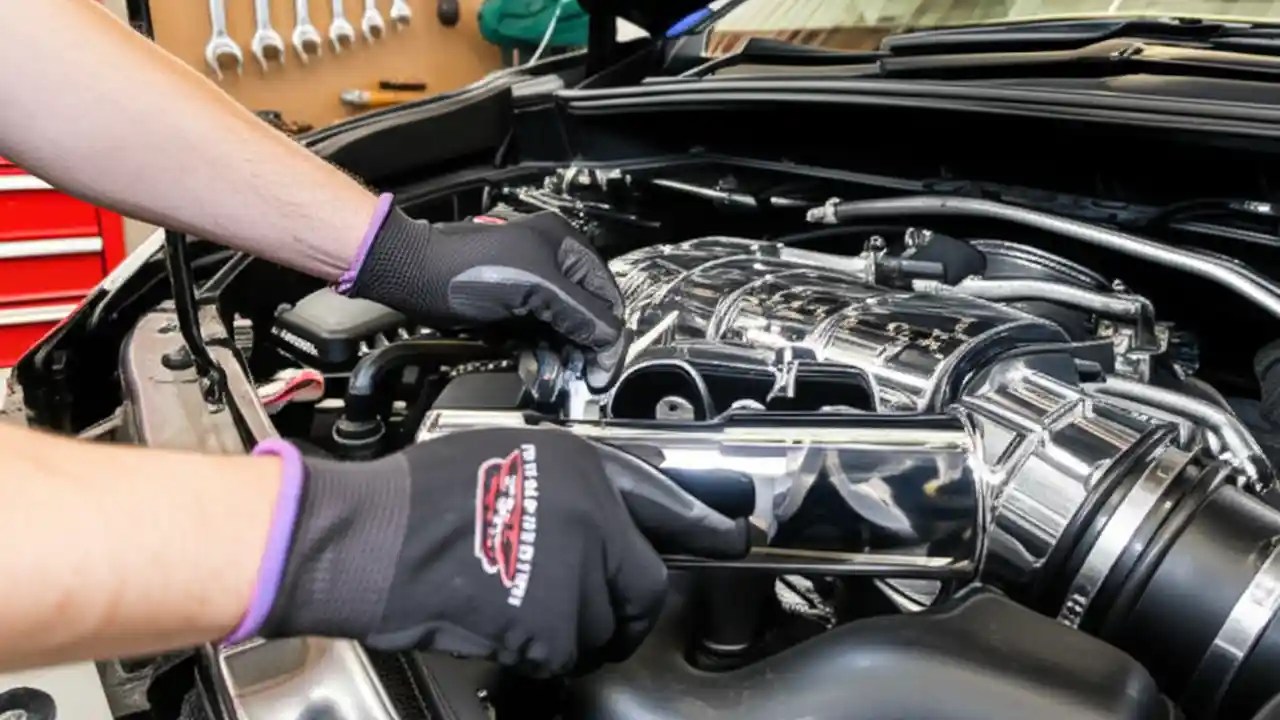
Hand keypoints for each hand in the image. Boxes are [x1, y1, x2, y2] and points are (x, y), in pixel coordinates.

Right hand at [232, 430, 749, 676]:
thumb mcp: (503, 460)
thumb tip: (591, 523)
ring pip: (603, 624)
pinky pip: (564, 652)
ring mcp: (572, 565)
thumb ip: (563, 489)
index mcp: (579, 467)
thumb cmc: (416, 498)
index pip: (664, 499)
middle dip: (625, 609)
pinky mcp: (549, 617)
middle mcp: (588, 511)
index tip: (733, 538)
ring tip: (521, 611)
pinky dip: (538, 653)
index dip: (703, 524)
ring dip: (572, 631)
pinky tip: (501, 626)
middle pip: (643, 581)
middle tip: (599, 618)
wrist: (368, 535)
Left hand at [340, 197, 627, 389]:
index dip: (609, 333)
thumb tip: (609, 338)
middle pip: (586, 314)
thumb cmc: (468, 269)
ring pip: (563, 329)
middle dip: (585, 347)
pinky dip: (541, 353)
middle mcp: (553, 264)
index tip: (603, 369)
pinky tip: (537, 367)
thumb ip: (579, 312)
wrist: (414, 276)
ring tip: (557, 375)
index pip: (606, 295)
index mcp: (566, 246)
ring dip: (562, 355)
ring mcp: (532, 287)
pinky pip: (538, 335)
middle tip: (581, 377)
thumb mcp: (537, 287)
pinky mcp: (512, 308)